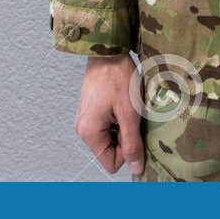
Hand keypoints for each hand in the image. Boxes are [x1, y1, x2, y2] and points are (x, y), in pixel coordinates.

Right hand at [74, 54, 143, 174]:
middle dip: (125, 137)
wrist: (108, 50)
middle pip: (110, 150)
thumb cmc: (117, 77)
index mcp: (89, 133)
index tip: (133, 129)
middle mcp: (83, 129)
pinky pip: (108, 125)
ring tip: (127, 106)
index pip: (111, 163)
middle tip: (131, 115)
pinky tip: (123, 102)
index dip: (128, 151)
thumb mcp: (129, 113)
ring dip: (123, 127)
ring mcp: (86, 118)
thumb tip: (136, 168)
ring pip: (111, 137)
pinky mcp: (91, 110)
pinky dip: (119, 118)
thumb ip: (132, 144)